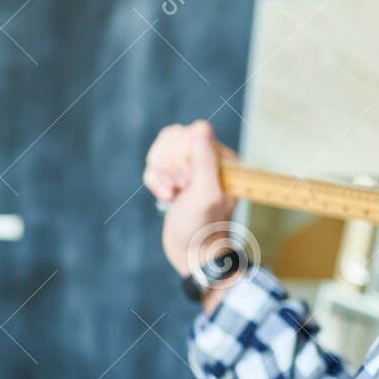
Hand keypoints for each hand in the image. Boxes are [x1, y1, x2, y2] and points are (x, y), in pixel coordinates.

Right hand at [142, 120, 239, 306]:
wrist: (192, 252)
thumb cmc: (203, 226)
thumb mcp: (206, 193)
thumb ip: (204, 159)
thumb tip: (201, 126)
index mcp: (224, 160)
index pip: (193, 132)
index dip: (183, 155)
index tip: (189, 181)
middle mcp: (209, 160)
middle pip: (174, 139)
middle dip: (170, 167)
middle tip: (182, 190)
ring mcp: (191, 168)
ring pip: (161, 150)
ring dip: (161, 174)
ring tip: (173, 194)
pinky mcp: (175, 177)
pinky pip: (154, 164)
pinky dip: (154, 181)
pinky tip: (166, 197)